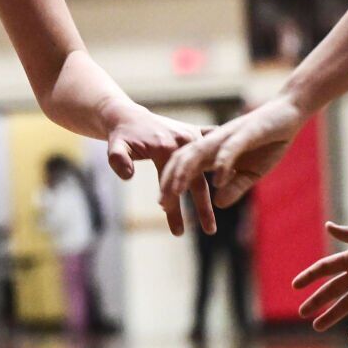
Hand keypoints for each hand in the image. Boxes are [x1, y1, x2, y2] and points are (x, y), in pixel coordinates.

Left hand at [104, 107, 216, 236]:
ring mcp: (192, 137)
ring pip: (206, 171)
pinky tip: (232, 181)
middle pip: (197, 180)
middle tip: (210, 231)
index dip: (174, 207)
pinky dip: (222, 164)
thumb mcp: (115, 146)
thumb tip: (128, 177)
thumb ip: (118, 160)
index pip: (173, 183)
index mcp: (166, 147)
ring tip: (213, 223)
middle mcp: (183, 142)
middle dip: (203, 207)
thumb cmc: (121, 135)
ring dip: (211, 195)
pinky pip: (212, 151)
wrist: (128, 116)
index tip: (178, 231)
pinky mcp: (194, 135)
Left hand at [157, 96, 304, 209]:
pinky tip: (216, 182)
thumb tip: (218, 204)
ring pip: (199, 152)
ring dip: (186, 171)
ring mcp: (228, 135)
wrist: (289, 114)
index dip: (172, 183)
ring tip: (177, 191)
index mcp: (214, 150)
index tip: (163, 204)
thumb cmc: (268, 142)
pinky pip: (230, 148)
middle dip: (171, 180)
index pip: (185, 166)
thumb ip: (235, 187)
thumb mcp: (252, 173)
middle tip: (162, 203)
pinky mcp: (246, 132)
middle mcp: (215, 141)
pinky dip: (221, 164)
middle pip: (184, 158)